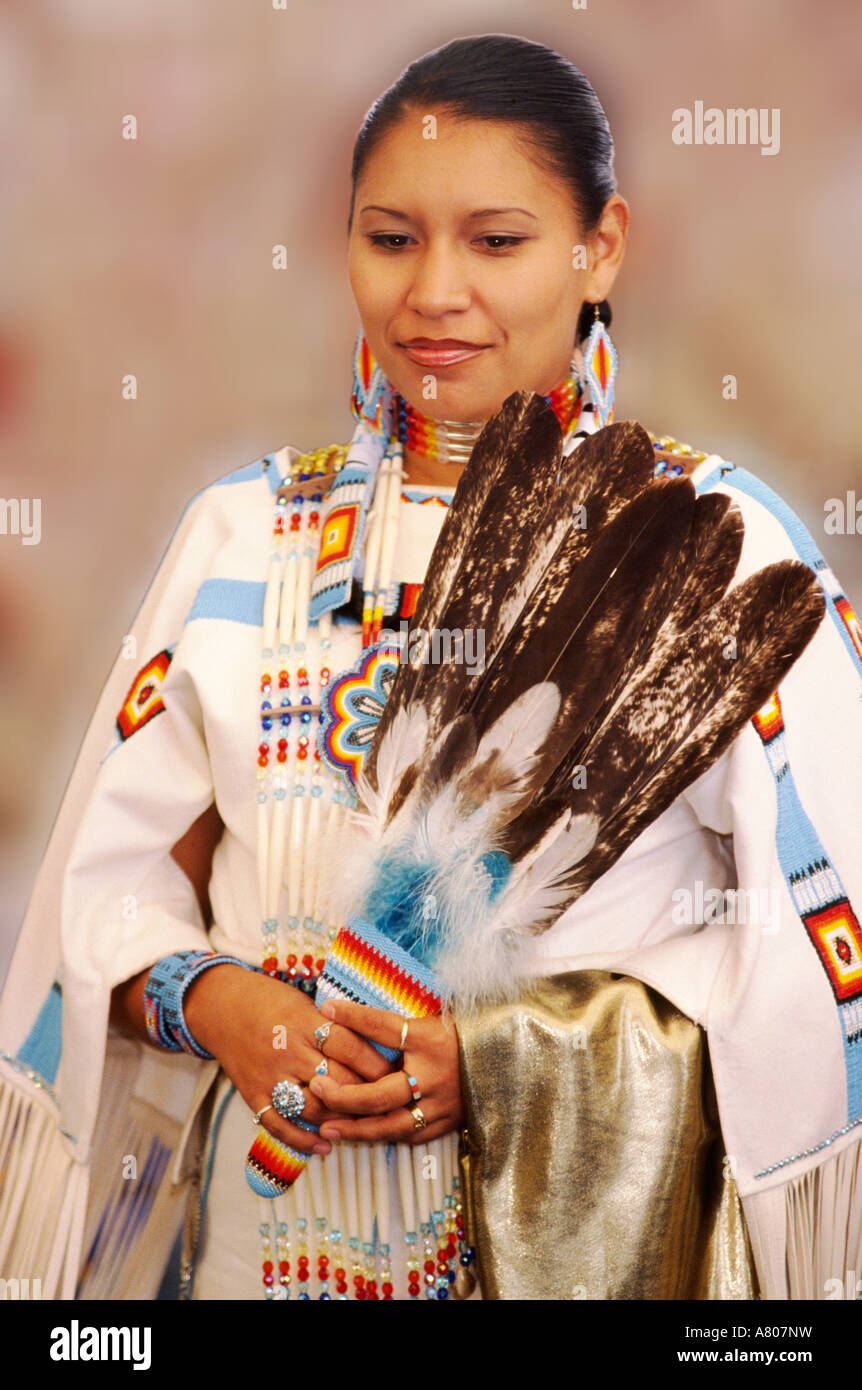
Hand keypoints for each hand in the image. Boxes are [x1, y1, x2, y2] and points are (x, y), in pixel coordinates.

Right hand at [183, 965, 393, 1155]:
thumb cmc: (271, 1001)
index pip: (351, 1047)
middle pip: (337, 1081)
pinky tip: (324, 1147)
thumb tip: (378, 1046)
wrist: (221, 1007)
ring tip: (361, 1126)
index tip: (398, 1074)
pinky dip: (303, 1141)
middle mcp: (290, 1051)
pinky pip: (280, 1125)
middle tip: (388, 1104)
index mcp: (307, 1023)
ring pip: (313, 1109)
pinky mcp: (254, 1096)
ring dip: (340, 1122)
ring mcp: (271, 1076)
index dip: (377, 1065)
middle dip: (366, 1096)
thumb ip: (335, 1026)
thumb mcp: (306, 1002)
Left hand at [309, 998, 463, 1144]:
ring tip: (326, 1128)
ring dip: (356, 1128)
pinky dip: (384, 1135)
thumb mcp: (434, 1018)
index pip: (385, 1025)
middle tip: (316, 1087)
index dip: (354, 1017)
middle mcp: (434, 1075)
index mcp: (431, 1039)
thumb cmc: (466, 1035)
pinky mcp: (448, 1123)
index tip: (326, 1010)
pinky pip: (409, 1136)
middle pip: (379, 1092)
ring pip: (390, 1125)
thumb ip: (397, 1021)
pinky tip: (363, 1134)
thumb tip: (352, 1006)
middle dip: (343, 1095)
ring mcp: (441, 1104)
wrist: (512, 1061)